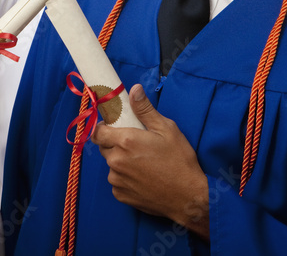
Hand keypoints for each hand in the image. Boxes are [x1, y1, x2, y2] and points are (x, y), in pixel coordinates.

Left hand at [92, 84, 209, 239]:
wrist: (188, 197)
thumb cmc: (179, 161)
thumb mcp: (167, 129)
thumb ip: (145, 110)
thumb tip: (134, 89)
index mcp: (125, 141)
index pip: (98, 131)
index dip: (104, 128)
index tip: (114, 127)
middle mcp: (116, 161)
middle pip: (104, 148)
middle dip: (115, 144)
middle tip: (135, 145)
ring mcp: (117, 180)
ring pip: (111, 165)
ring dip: (120, 162)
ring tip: (142, 163)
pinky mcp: (121, 195)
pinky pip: (116, 182)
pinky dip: (125, 178)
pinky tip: (143, 178)